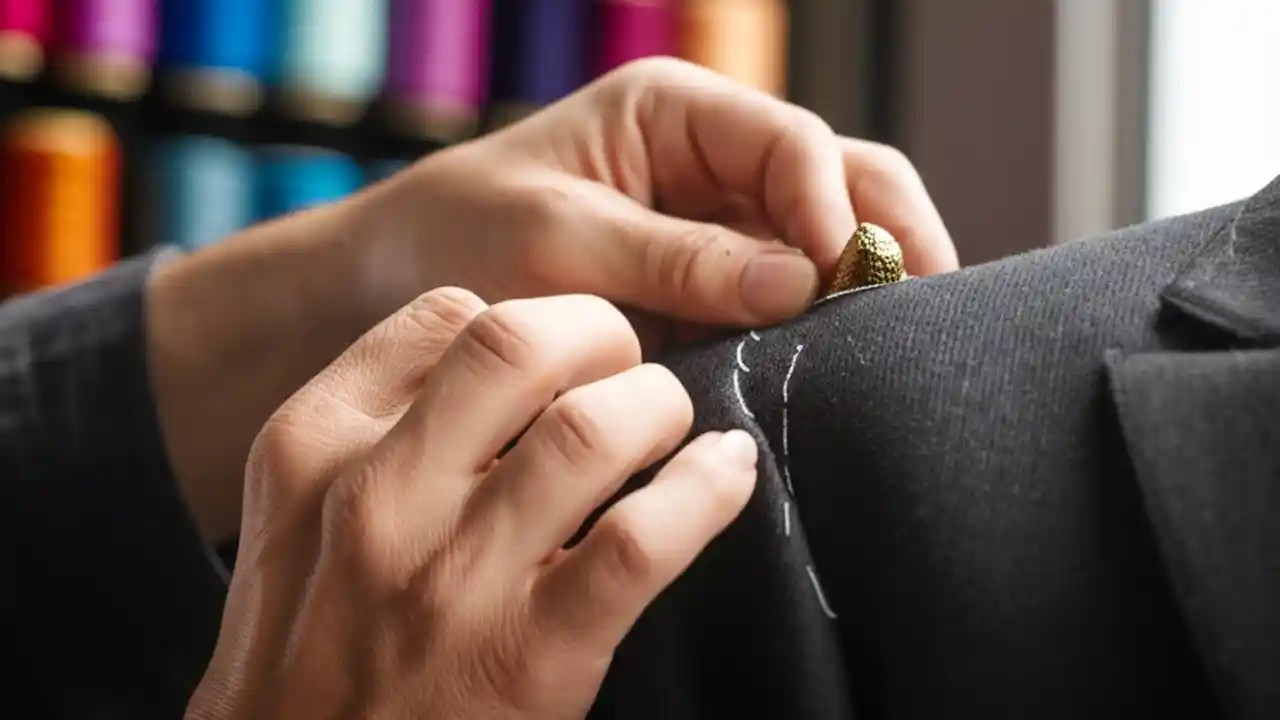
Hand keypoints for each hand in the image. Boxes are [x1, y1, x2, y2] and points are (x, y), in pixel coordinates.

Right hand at [186, 288, 757, 718]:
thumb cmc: (312, 642)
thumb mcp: (301, 513)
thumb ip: (379, 424)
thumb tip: (502, 357)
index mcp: (316, 443)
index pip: (447, 314)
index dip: (531, 319)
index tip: (568, 353)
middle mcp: (377, 494)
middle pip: (520, 342)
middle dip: (604, 335)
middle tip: (628, 370)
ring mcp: (454, 575)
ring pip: (593, 429)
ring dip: (660, 408)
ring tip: (672, 425)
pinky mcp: (530, 652)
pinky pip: (641, 540)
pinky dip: (706, 491)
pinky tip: (725, 472)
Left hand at [355, 57, 956, 348]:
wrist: (395, 287)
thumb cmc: (458, 238)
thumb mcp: (559, 242)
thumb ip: (676, 257)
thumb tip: (801, 280)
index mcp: (673, 112)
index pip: (792, 143)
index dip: (832, 207)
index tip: (841, 281)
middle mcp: (709, 156)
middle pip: (841, 177)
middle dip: (887, 237)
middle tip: (921, 315)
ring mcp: (716, 220)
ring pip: (832, 234)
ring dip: (866, 283)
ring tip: (896, 349)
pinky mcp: (709, 282)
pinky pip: (789, 292)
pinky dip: (822, 322)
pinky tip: (843, 363)